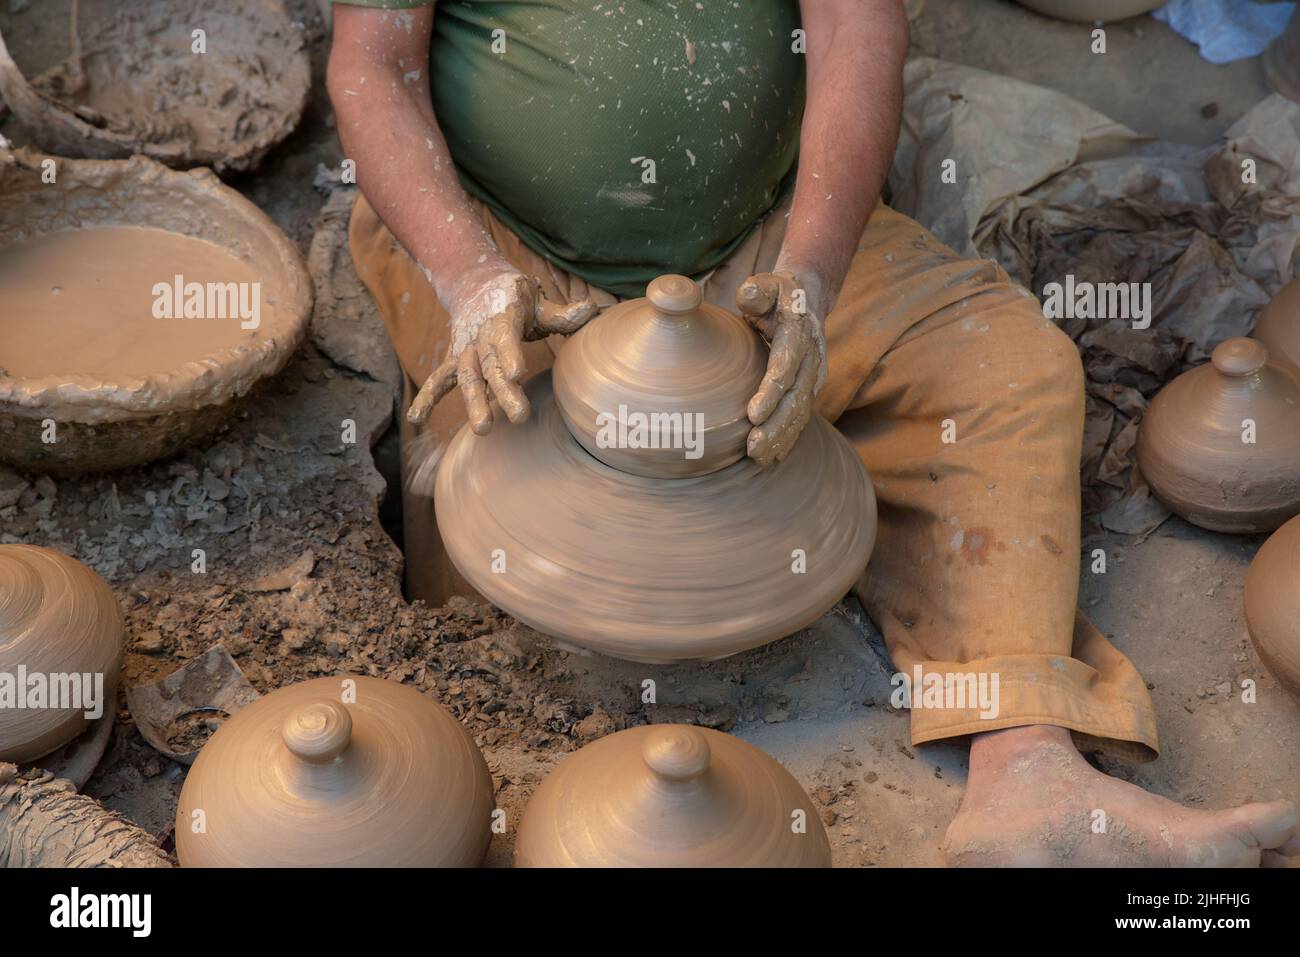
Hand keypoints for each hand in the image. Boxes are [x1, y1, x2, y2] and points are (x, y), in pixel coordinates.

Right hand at [407, 265, 596, 432]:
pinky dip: (426, 396)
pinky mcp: (456, 358)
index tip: (517, 373)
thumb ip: (562, 313)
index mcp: (502, 318)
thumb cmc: (515, 298)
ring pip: (467, 377)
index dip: (509, 354)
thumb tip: (592, 310)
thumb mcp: (538, 301)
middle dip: (502, 392)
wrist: (474, 281)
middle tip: (519, 417)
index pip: (505, 338)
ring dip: (473, 403)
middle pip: (490, 366)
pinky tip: (415, 419)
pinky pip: (439, 379)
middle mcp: (480, 336)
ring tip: (483, 429)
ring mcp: (465, 349)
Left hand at [735, 269, 827, 466]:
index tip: (752, 414)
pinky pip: (800, 416)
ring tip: (759, 458)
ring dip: (782, 438)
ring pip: (800, 412)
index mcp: (799, 332)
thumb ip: (756, 290)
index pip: (786, 365)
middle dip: (776, 426)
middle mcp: (812, 358)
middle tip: (753, 448)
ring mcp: (813, 376)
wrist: (805, 301)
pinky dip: (788, 438)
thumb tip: (748, 295)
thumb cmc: (776, 294)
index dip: (771, 391)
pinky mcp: (808, 388)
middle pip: (796, 397)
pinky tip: (772, 457)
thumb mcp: (766, 284)